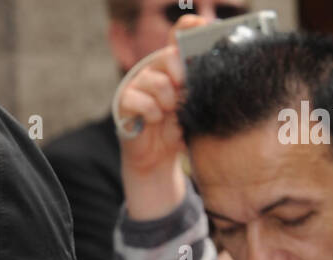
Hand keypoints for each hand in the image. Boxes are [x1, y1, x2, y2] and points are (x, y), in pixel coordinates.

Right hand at [115, 28, 192, 218]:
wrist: (157, 159)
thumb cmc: (177, 131)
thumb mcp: (192, 109)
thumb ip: (196, 90)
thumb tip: (207, 77)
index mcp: (172, 65)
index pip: (178, 36)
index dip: (188, 28)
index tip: (201, 27)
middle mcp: (154, 69)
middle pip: (168, 57)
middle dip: (180, 76)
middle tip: (182, 95)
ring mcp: (138, 83)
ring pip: (157, 81)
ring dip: (168, 102)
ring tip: (168, 113)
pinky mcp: (125, 101)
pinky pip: (143, 101)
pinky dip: (152, 113)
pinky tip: (153, 121)